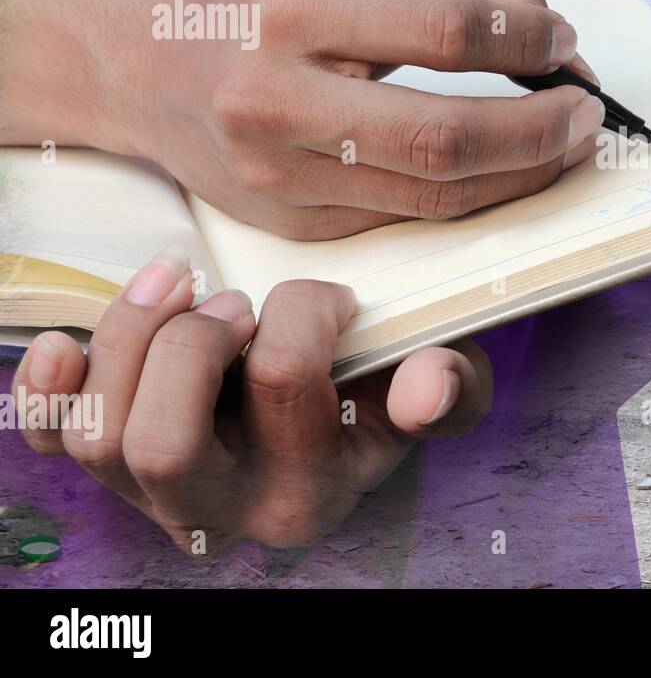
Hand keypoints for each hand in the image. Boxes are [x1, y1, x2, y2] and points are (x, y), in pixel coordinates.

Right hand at [2, 0, 603, 237]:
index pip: (443, 32)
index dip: (524, 41)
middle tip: (586, 111)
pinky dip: (473, 197)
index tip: (563, 43)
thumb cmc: (241, 3)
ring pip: (437, 196)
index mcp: (290, 10)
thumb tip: (543, 28)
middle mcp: (277, 101)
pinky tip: (506, 172)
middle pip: (447, 136)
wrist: (130, 64)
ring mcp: (282, 178)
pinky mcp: (293, 227)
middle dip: (541, 130)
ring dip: (523, 173)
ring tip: (564, 143)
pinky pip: (409, 220)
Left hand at [12, 247, 490, 552]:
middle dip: (192, 342)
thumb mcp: (444, 386)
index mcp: (313, 492)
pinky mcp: (112, 469)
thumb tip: (427, 387)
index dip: (303, 309)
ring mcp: (158, 495)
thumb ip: (453, 386)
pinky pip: (50, 442)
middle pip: (164, 441)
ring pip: (99, 436)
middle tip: (235, 303)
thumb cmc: (387, 390)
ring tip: (180, 290)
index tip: (331, 295)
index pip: (285, 385)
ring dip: (127, 340)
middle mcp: (226, 510)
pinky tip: (67, 346)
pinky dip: (47, 391)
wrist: (341, 420)